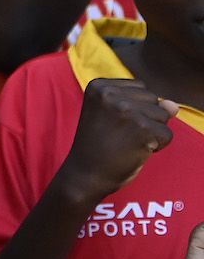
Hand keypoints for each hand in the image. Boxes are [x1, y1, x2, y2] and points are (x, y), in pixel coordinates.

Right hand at [57, 81, 177, 205]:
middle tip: (119, 134)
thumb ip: (144, 104)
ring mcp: (126, 110)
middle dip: (144, 118)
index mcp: (99, 85)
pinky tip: (135, 150)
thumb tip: (173, 106)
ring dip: (151, 132)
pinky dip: (156, 146)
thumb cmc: (100, 145)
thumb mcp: (115, 116)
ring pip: (163, 115)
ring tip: (127, 141)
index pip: (140, 88)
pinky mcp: (141, 128)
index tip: (112, 122)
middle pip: (153, 99)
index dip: (134, 108)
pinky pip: (166, 134)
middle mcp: (110, 93)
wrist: (86, 173)